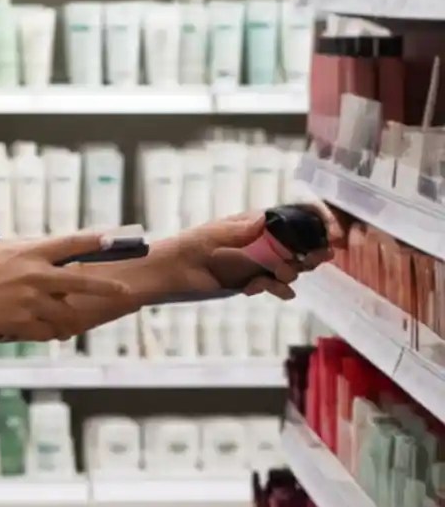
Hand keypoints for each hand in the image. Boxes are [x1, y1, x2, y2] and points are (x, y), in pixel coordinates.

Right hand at [0, 234, 131, 341]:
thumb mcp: (0, 250)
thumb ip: (28, 250)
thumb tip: (50, 249)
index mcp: (30, 253)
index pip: (70, 244)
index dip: (94, 242)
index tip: (114, 240)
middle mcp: (35, 276)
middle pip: (81, 281)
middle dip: (106, 286)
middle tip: (124, 290)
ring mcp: (30, 301)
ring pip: (67, 313)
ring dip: (74, 318)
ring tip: (79, 322)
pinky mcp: (22, 323)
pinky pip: (49, 331)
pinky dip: (52, 332)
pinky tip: (52, 332)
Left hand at [166, 203, 341, 300]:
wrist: (175, 271)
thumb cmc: (195, 244)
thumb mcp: (220, 234)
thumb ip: (246, 230)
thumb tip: (267, 217)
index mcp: (258, 222)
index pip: (297, 218)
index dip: (317, 224)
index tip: (331, 235)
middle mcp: (265, 241)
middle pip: (301, 246)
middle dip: (311, 253)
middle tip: (313, 260)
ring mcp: (261, 262)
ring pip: (292, 268)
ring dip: (288, 273)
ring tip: (276, 276)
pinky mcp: (254, 281)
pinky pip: (277, 286)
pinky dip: (277, 289)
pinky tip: (266, 289)